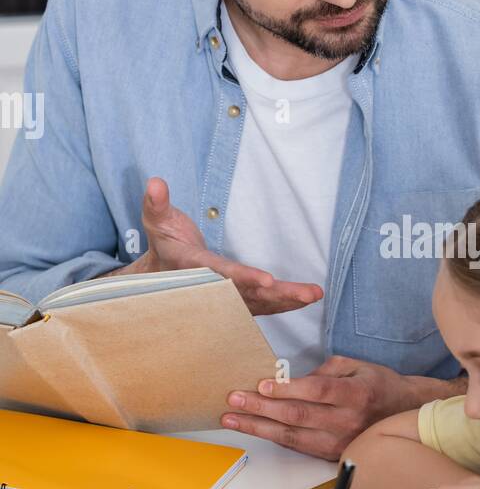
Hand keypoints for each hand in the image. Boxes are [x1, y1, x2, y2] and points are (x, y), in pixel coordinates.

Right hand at [129, 176, 323, 315]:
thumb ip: (157, 204)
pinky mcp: (236, 302)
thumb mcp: (157, 221)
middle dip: (279, 295)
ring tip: (315, 295)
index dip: (243, 277)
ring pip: (260, 303)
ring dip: (288, 301)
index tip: (266, 280)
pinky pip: (262, 305)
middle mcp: (212, 289)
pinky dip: (284, 303)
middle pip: (249, 294)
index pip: (222, 273)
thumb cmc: (165, 243)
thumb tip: (156, 182)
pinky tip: (307, 299)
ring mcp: (226, 299)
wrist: (162, 275)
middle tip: (307, 294)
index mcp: (193, 268)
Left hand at [223, 355, 416, 458]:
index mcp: (356, 395)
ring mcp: (339, 442)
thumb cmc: (378, 385)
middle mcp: (347, 422)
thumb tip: (291, 381)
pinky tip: (253, 428)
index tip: (262, 383)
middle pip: (297, 416)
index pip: (317, 392)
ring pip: (292, 437)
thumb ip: (324, 372)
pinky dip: (272, 437)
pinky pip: (297, 447)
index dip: (288, 388)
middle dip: (261, 407)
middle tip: (234, 399)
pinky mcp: (332, 454)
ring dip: (258, 427)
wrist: (404, 414)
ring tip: (232, 418)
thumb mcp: (355, 366)